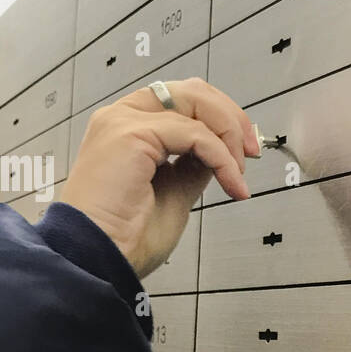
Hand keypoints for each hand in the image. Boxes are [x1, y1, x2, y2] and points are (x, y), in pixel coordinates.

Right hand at [59, 77, 257, 278]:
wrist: (99, 260)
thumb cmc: (125, 238)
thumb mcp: (175, 193)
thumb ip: (193, 167)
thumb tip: (220, 154)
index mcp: (128, 129)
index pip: (182, 100)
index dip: (221, 118)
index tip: (245, 150)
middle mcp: (122, 118)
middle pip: (191, 91)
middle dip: (231, 118)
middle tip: (251, 151)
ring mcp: (123, 121)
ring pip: (196, 103)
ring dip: (229, 138)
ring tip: (237, 175)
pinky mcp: (131, 134)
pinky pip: (195, 134)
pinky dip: (221, 157)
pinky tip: (230, 182)